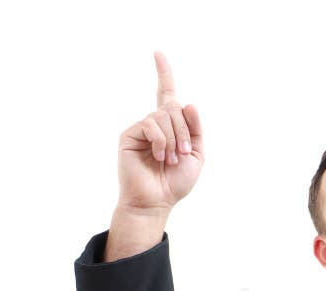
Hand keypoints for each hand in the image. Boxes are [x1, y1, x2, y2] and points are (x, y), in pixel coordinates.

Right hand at [117, 51, 203, 215]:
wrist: (157, 201)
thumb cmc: (175, 182)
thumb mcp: (196, 154)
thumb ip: (196, 129)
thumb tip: (188, 103)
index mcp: (170, 126)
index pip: (166, 94)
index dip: (164, 73)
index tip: (157, 53)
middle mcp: (154, 123)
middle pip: (174, 107)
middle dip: (184, 130)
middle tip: (182, 154)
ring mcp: (141, 128)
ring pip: (164, 116)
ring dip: (174, 139)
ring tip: (170, 160)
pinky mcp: (129, 134)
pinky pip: (151, 125)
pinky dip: (160, 141)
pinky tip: (159, 157)